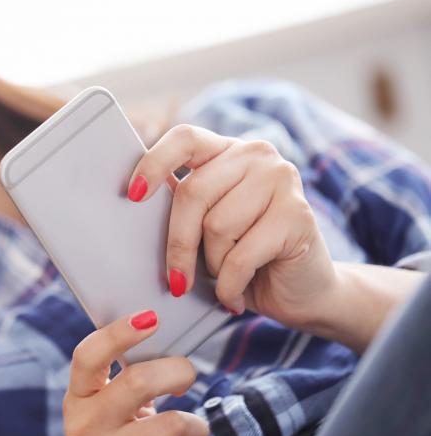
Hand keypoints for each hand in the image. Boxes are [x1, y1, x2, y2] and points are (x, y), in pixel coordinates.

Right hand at [59, 309, 214, 435]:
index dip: (118, 332)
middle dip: (178, 372)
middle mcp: (82, 431)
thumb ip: (122, 388)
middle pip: (137, 382)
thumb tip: (164, 342)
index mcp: (76, 404)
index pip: (88, 356)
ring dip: (196, 428)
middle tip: (190, 377)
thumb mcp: (104, 423)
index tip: (151, 317)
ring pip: (170, 425)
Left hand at [127, 124, 337, 329]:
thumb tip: (134, 204)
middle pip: (193, 193)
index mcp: (226, 152)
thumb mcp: (205, 230)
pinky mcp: (298, 214)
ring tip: (224, 276)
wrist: (303, 291)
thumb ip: (182, 209)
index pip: (184, 139)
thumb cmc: (243, 259)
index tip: (132, 195)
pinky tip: (234, 296)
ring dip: (212, 265)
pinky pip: (241, 256)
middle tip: (176, 280)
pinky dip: (229, 285)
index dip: (154, 163)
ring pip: (217, 226)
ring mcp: (282, 180)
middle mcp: (257, 155)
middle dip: (178, 244)